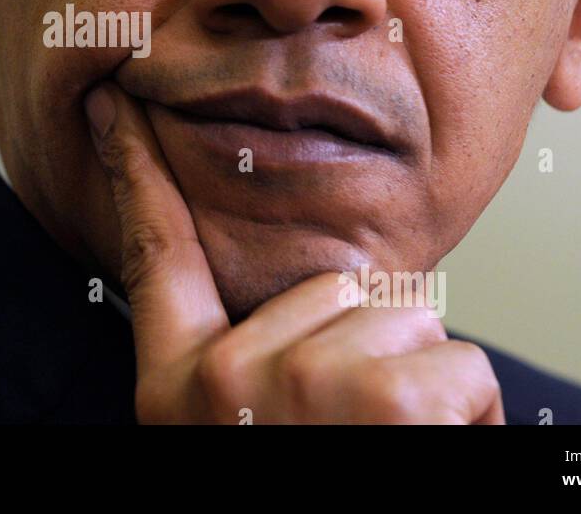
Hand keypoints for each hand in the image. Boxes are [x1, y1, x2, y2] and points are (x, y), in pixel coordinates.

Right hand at [83, 81, 504, 424]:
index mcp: (178, 390)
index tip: (114, 104)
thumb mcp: (246, 436)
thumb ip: (251, 364)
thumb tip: (314, 298)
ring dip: (420, 397)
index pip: (152, 254)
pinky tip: (421, 461)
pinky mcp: (380, 402)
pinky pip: (459, 365)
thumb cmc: (297, 490)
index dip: (132, 172)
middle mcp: (219, 382)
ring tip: (384, 458)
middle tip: (352, 443)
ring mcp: (294, 389)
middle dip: (373, 358)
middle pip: (337, 288)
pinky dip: (466, 421)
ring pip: (407, 327)